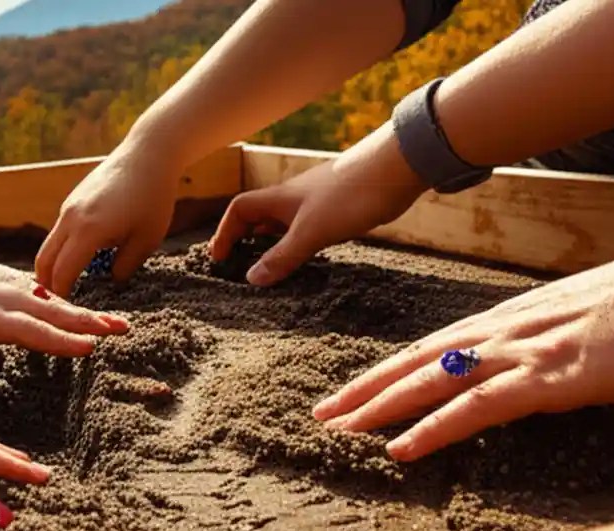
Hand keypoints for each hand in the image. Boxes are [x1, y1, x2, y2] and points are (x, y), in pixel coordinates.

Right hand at [0, 240, 130, 356]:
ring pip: (56, 316)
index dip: (68, 309)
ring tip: (118, 331)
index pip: (42, 298)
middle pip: (58, 304)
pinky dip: (65, 340)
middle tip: (121, 324)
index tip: (91, 317)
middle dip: (90, 316)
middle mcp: (7, 288)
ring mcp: (2, 302)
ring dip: (89, 325)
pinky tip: (88, 347)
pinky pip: (38, 332)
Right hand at [36, 144, 180, 296]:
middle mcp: (70, 219)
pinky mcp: (72, 201)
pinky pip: (58, 232)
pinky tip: (76, 261)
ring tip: (64, 287)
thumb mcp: (146, 241)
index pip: (63, 273)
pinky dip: (61, 251)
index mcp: (88, 231)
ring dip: (53, 268)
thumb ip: (124, 267)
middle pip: (44, 261)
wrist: (148, 154)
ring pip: (48, 246)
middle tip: (56, 306)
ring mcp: (68, 207)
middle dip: (47, 285)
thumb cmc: (153, 198)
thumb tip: (109, 283)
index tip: (66, 314)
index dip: (62, 297)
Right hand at [210, 125, 425, 285]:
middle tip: (239, 265)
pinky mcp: (336, 208)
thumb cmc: (349, 195)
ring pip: (283, 223)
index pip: (239, 211)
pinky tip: (307, 255)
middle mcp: (292, 199)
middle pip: (257, 216)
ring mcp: (315, 203)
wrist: (395, 169)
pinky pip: (306, 226)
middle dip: (244, 238)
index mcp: (278, 199)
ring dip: (272, 242)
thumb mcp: (311, 232)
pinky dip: (298, 241)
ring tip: (268, 266)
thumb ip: (282, 256)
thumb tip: (252, 279)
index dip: (224, 233)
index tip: (219, 258)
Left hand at [313, 232, 613, 461]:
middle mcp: (505, 331)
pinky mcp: (549, 378)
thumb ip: (547, 344)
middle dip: (364, 388)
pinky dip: (432, 429)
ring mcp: (522, 353)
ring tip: (336, 430)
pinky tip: (398, 449)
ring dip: (378, 407)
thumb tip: (530, 366)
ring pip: (430, 381)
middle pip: (416, 361)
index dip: (387, 368)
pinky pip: (476, 409)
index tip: (351, 389)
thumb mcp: (585, 323)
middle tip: (321, 414)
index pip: (432, 345)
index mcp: (512, 318)